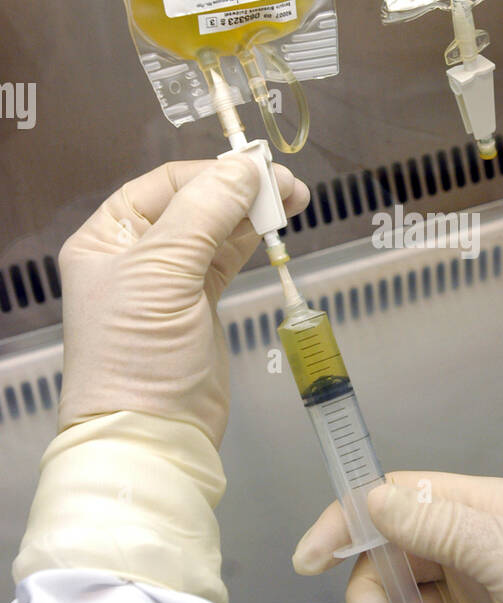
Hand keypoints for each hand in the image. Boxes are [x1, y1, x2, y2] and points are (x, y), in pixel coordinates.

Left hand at [58, 157, 308, 446]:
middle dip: (240, 189)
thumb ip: (204, 213)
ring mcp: (168, 280)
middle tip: (289, 186)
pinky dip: (252, 240)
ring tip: (294, 201)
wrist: (151, 435)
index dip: (213, 173)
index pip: (165, 184)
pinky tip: (276, 228)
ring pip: (215, 229)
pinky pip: (226, 257)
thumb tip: (245, 167)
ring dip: (252, 212)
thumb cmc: (139, 354)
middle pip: (194, 202)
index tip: (261, 169)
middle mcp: (134, 254)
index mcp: (108, 238)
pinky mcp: (198, 304)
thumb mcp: (163, 273)